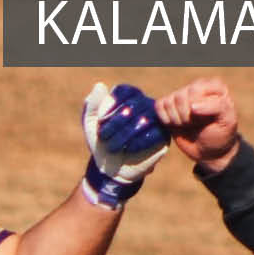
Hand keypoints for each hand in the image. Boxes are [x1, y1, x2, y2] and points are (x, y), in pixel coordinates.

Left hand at [81, 82, 168, 208]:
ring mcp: (156, 121)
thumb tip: (100, 85)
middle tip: (103, 137)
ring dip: (124, 134)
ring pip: (146, 119)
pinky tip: (127, 150)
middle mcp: (145, 105)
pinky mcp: (163, 137)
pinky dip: (137, 143)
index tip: (100, 121)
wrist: (110, 169)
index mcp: (129, 98)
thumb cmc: (101, 143)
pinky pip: (155, 135)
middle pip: (135, 104)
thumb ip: (92, 104)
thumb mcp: (91, 124)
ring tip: (112, 146)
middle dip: (115, 122)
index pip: (125, 91)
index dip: (111, 105)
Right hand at [154, 78, 240, 173]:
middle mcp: (197, 87)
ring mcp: (181, 96)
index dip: (196, 107)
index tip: (206, 119)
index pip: (195, 89)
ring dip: (176, 119)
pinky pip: (159, 106)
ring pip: (169, 102)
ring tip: (187, 125)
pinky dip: (165, 119)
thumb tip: (193, 106)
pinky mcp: (168, 106)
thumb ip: (217, 107)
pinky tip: (175, 124)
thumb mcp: (228, 121)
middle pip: (180, 96)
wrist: (209, 151)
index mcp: (214, 87)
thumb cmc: (221, 134)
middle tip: (195, 124)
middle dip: (185, 115)